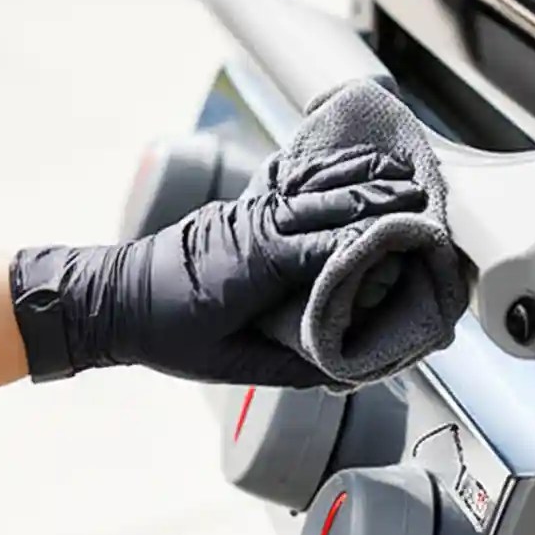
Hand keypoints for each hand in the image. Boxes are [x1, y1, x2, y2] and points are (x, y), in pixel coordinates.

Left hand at [10, 146, 423, 385]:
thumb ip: (292, 367)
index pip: (330, 246)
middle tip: (423, 195)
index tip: (414, 237)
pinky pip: (289, 188)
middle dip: (378, 199)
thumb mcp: (231, 366)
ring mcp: (246, 215)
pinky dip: (323, 175)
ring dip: (355, 177)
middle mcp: (255, 230)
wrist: (112, 298)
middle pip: (329, 207)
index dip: (374, 240)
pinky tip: (346, 165)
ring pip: (311, 189)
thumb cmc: (169, 337)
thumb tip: (345, 369)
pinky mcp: (239, 211)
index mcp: (257, 266)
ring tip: (398, 168)